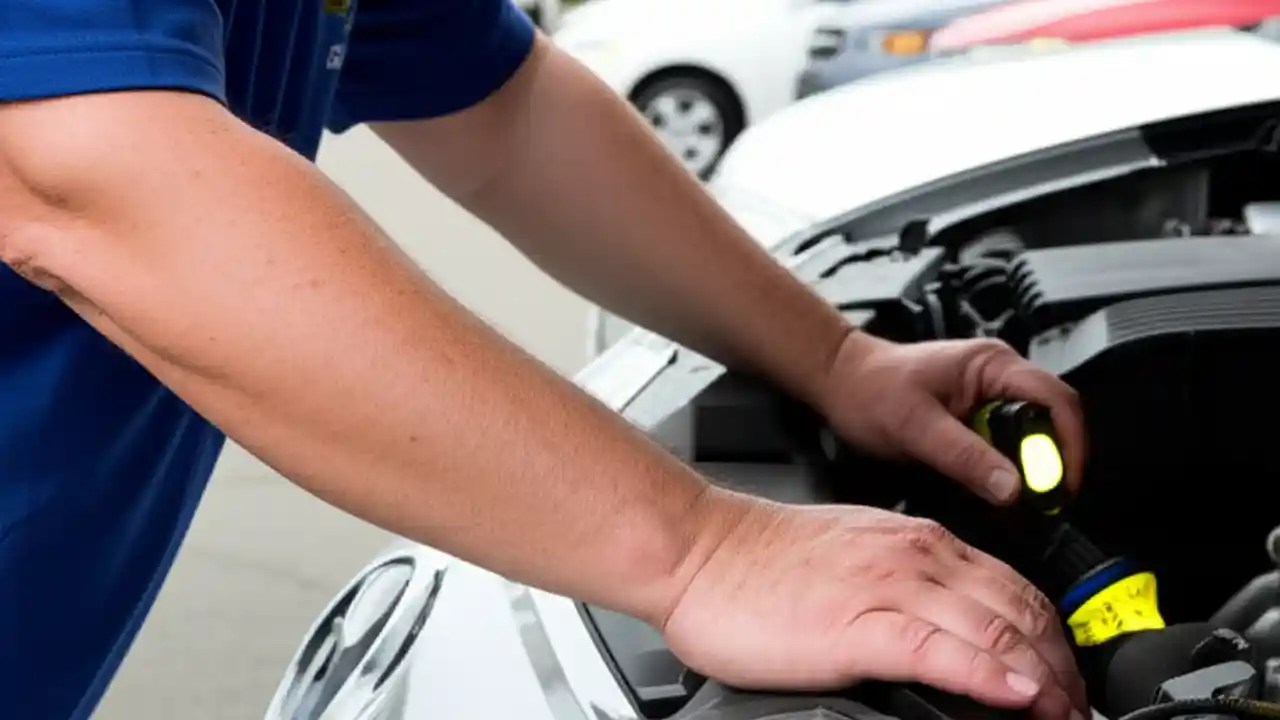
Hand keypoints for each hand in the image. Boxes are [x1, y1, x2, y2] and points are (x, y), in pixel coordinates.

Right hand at [663, 497, 1088, 719]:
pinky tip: (1016, 696)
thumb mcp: (853, 560)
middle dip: (1062, 666)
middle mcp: (914, 559)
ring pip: (994, 630)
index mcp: (916, 544)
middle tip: (1077, 709)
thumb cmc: (759, 563)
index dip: (1053, 639)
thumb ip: (904, 585)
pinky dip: (987, 675)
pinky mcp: (856, 627)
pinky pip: (940, 649)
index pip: (1015, 587)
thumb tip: (947, 629)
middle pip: (1020, 611)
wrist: (698, 551)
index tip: (1065, 680)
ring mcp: (888, 589)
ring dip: (1042, 679)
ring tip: (1063, 715)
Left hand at [817, 332, 1085, 504]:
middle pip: (1052, 421)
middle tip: (1042, 504)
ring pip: (1031, 438)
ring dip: (1030, 471)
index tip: (1062, 486)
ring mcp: (990, 398)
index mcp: (993, 365)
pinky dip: (1009, 472)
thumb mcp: (915, 426)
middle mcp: (999, 377)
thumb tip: (1013, 488)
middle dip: (1053, 464)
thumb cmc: (870, 389)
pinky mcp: (977, 419)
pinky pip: (1007, 447)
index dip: (1070, 444)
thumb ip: (964, 456)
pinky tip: (997, 493)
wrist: (839, 382)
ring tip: (1021, 505)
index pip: (1056, 400)